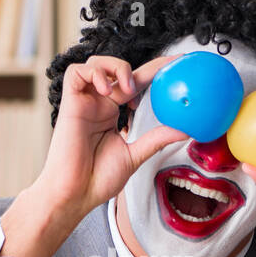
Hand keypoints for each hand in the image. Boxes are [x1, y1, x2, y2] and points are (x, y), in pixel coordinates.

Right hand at [0, 55, 185, 256]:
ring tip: (129, 89)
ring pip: (96, 62)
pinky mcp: (70, 103)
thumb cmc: (97, 180)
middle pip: (119, 69)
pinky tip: (107, 90)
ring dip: (116, 67)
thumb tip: (185, 130)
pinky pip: (75, 72)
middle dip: (145, 66)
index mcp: (113, 114)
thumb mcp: (135, 155)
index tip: (178, 65)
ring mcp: (84, 102)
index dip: (155, 72)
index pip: (136, 85)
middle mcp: (99, 104)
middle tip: (166, 73)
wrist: (75, 194)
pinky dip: (94, 73)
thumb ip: (157, 139)